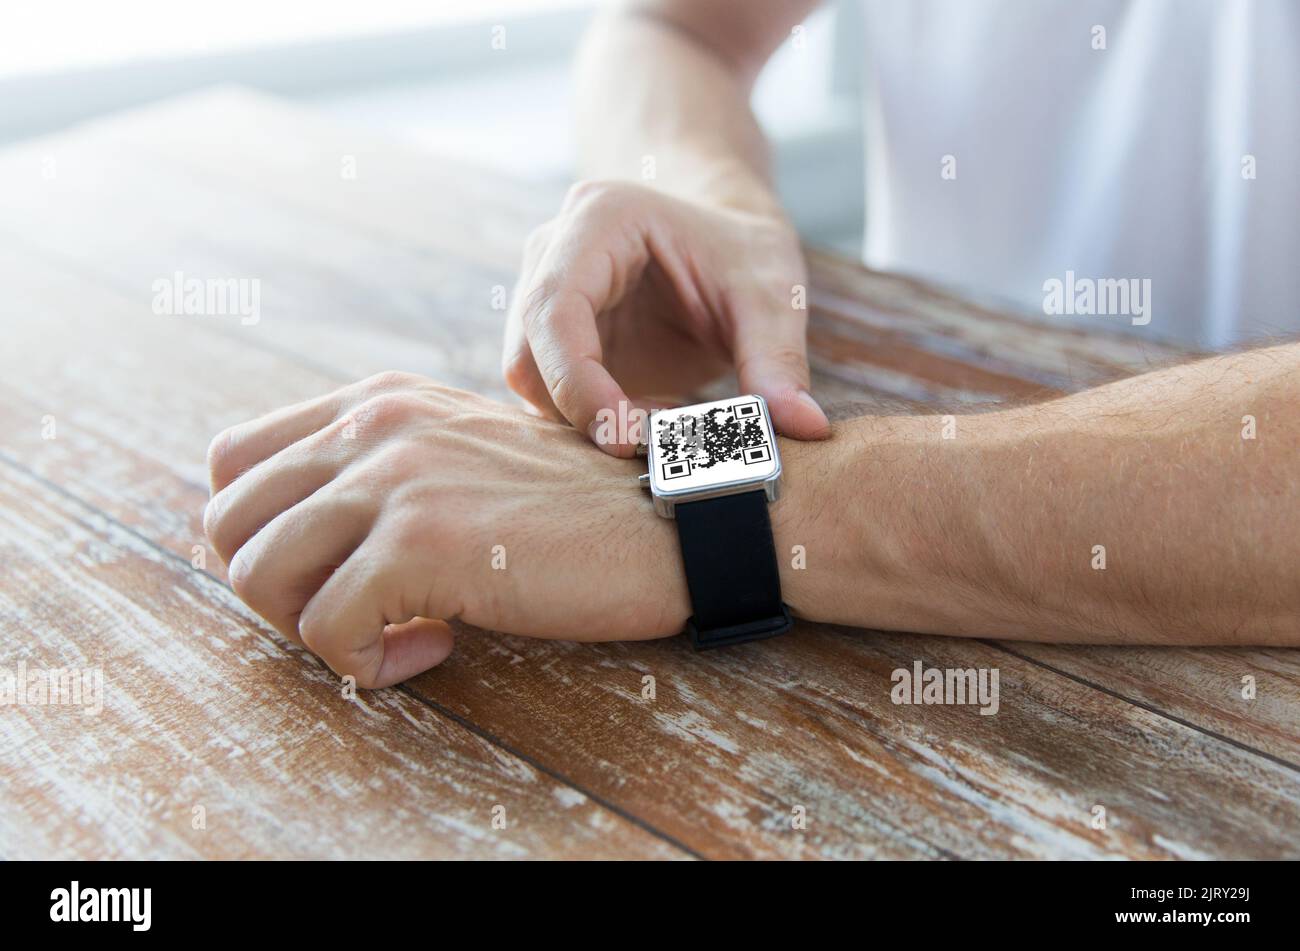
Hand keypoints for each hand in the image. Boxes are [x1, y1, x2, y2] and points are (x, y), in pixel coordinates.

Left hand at [203, 373, 696, 687]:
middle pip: (228, 520)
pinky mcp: (423, 543)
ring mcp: (394, 481)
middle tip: (353, 611)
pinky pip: (327, 629)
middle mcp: (372, 426)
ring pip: (257, 575)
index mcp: (377, 401)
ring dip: (314, 629)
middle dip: (275, 588)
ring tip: (395, 634)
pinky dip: (368, 662)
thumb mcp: (466, 453)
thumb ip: (389, 470)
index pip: (235, 459)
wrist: (669, 515)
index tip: (327, 569)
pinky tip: (436, 647)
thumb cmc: (577, 502)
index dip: (258, 531)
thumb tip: (311, 536)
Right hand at [502, 180, 829, 455]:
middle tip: (656, 445)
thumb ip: (778, 359)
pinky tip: (649, 416)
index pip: (554, 310)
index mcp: (599, 219)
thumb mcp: (772, 294)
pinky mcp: (554, 341)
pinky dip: (592, 420)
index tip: (624, 436)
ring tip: (664, 424)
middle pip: (528, 354)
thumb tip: (803, 426)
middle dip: (581, 412)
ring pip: (530, 381)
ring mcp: (544, 297)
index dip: (578, 382)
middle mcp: (554, 254)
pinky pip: (551, 395)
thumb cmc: (743, 251)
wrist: (726, 238)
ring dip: (585, 420)